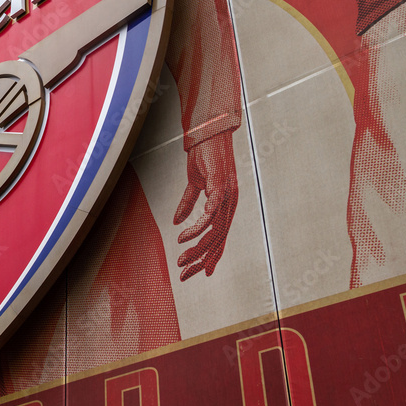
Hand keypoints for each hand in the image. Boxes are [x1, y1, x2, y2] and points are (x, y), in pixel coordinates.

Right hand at [173, 130, 237, 279]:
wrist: (209, 131)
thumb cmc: (205, 155)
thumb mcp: (194, 183)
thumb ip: (188, 203)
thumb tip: (176, 222)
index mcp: (225, 205)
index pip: (219, 237)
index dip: (209, 256)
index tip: (198, 272)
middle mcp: (230, 204)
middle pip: (218, 240)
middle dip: (200, 260)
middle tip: (184, 274)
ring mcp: (227, 196)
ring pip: (214, 231)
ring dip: (196, 248)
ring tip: (180, 259)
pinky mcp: (221, 186)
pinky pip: (210, 213)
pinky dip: (198, 226)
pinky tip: (184, 237)